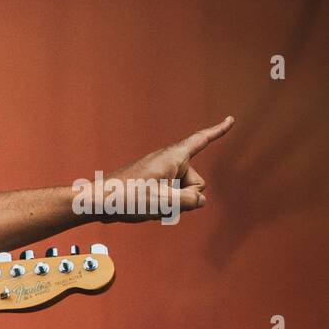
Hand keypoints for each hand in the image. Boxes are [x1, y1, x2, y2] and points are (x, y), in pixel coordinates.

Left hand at [101, 116, 234, 221]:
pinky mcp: (150, 183)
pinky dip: (162, 205)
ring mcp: (158, 173)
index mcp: (173, 157)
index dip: (218, 131)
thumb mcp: (165, 202)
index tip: (231, 120)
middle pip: (195, 182)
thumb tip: (199, 200)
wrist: (97, 202)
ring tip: (146, 205)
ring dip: (171, 204)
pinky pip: (168, 197)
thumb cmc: (127, 198)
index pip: (201, 141)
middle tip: (157, 201)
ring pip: (181, 192)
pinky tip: (143, 209)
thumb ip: (191, 201)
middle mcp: (167, 161)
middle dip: (185, 197)